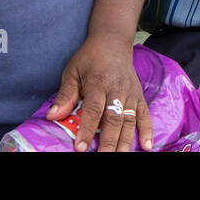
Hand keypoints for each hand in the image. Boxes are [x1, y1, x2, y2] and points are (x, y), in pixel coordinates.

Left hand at [48, 31, 149, 151]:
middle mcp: (117, 88)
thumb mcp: (72, 72)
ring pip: (129, 120)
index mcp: (98, 82)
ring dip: (125, 141)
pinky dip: (147, 130)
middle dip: (108, 141)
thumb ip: (65, 95)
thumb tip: (52, 116)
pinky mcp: (139, 95)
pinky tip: (147, 146)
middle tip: (102, 157)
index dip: (87, 129)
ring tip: (120, 156)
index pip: (93, 109)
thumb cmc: (89, 59)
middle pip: (113, 118)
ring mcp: (130, 93)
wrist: (112, 42)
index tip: (80, 148)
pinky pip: (145, 115)